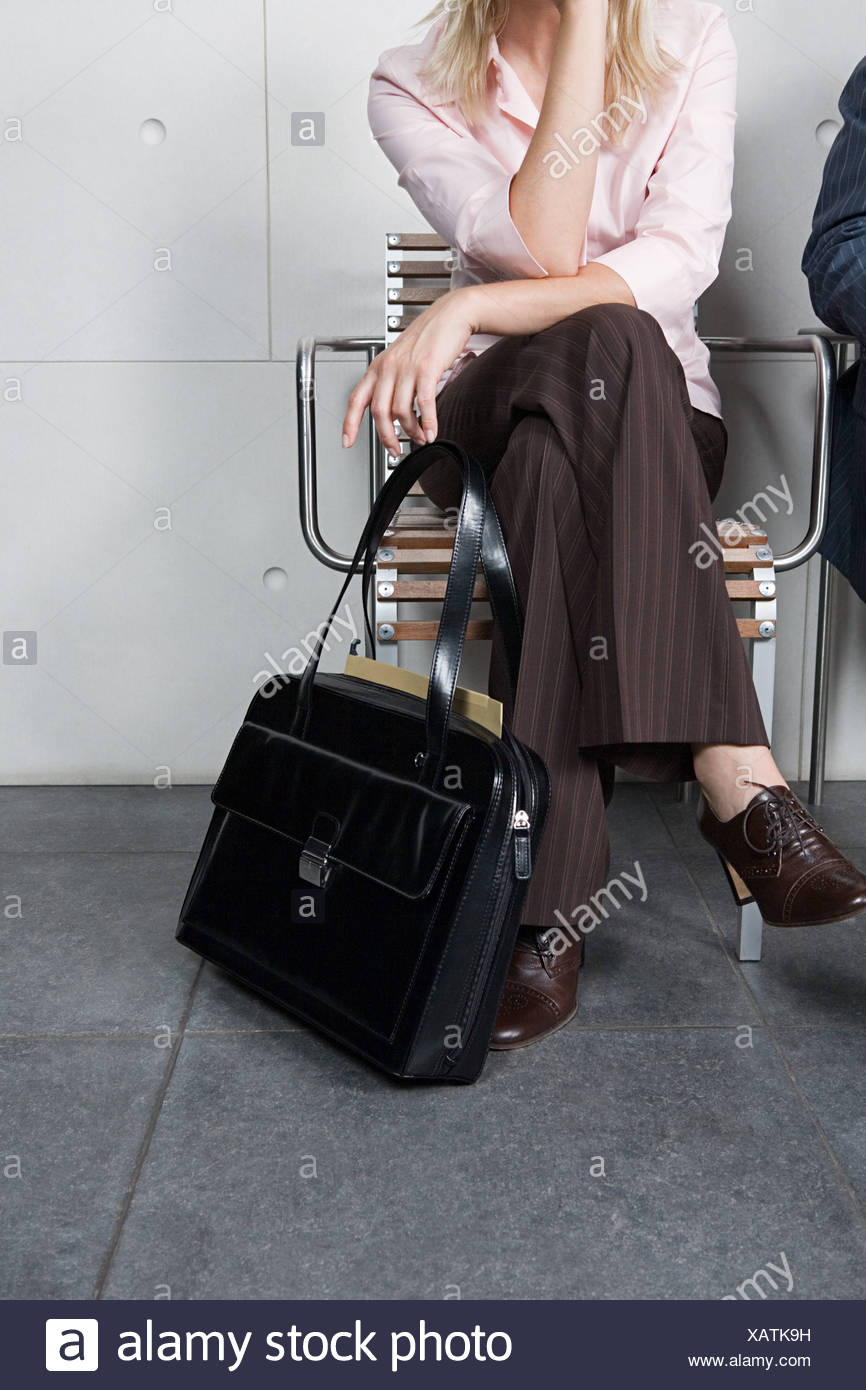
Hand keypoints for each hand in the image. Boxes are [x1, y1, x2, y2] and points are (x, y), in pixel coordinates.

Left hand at [342, 287, 477, 457]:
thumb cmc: (428, 337)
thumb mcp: (401, 359)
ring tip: (419, 438)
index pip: (356, 399)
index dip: (349, 424)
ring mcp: (407, 368)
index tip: (347, 441)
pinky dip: (428, 423)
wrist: (450, 315)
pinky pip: (424, 404)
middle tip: (394, 449)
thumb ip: (392, 383)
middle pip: (379, 412)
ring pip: (401, 411)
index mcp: (378, 366)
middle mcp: (388, 367)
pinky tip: (431, 432)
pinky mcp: (426, 369)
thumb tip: (392, 413)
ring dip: (411, 431)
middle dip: (386, 437)